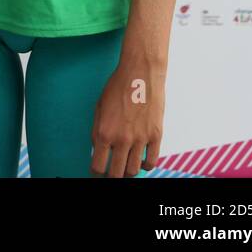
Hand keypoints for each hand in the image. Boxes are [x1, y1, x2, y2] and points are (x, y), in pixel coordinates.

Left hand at [91, 62, 163, 177]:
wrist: (140, 74)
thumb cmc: (117, 88)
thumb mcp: (99, 108)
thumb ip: (97, 131)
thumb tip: (98, 149)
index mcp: (104, 132)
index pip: (98, 165)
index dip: (96, 171)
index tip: (97, 171)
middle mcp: (122, 139)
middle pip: (116, 173)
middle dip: (112, 176)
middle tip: (111, 174)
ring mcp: (140, 139)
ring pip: (133, 170)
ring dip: (127, 172)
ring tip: (124, 168)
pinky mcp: (156, 136)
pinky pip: (151, 162)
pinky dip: (145, 166)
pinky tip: (140, 161)